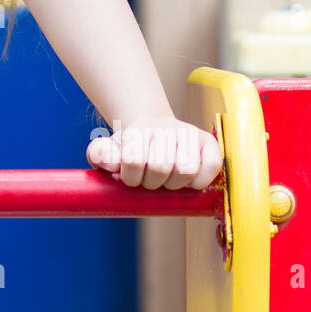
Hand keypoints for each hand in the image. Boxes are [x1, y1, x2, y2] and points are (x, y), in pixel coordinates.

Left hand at [86, 114, 222, 190]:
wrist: (152, 130)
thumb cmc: (129, 148)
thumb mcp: (109, 149)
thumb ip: (99, 154)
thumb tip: (109, 161)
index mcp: (139, 128)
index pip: (133, 160)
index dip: (130, 177)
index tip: (131, 177)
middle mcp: (166, 127)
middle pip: (160, 168)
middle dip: (151, 183)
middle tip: (149, 180)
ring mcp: (189, 134)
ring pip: (186, 170)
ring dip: (175, 184)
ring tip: (167, 180)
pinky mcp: (208, 144)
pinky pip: (210, 167)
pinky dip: (200, 181)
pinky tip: (189, 182)